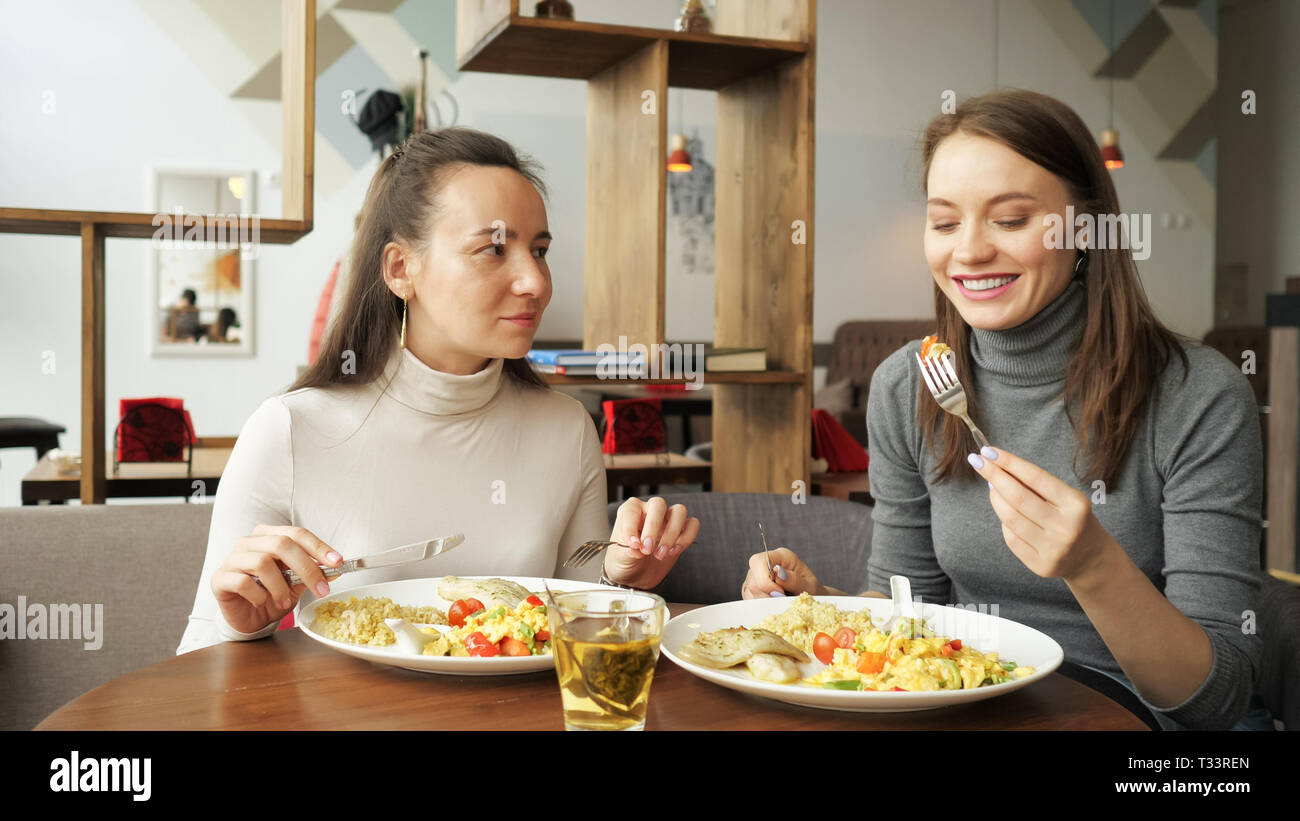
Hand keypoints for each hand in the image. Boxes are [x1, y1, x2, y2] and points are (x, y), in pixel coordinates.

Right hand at [211, 525, 343, 633]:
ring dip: (280, 586)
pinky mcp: (220, 578)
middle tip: (321, 589)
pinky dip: (259, 595)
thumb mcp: (298, 584)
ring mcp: (232, 558)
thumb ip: (313, 573)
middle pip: (281, 544)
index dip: (318, 547)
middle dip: (306, 568)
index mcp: (270, 535)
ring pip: (261, 562)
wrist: (248, 618)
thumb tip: (336, 569)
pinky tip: (262, 602)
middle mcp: (249, 542)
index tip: (337, 562)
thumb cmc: (272, 594)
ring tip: (285, 602)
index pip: (297, 533)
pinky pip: (243, 582)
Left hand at [601, 497, 699, 589]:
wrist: (636, 575)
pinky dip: (686, 538)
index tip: (633, 545)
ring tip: (661, 553)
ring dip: (672, 533)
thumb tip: (638, 547)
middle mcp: (649, 511)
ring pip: (679, 511)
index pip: (632, 509)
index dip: (632, 527)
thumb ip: (628, 550)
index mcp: (629, 511)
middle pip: (659, 504)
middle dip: (654, 527)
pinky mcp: (680, 531)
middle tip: (648, 549)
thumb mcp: (620, 557)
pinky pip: (692, 524)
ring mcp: (667, 519)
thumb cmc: (625, 560)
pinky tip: (674, 551)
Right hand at [741, 547, 824, 598]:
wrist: (812, 598)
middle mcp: (765, 564)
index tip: (779, 593)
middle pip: (753, 579)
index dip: (764, 579)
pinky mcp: (752, 590)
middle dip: (767, 595)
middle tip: (784, 600)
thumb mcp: (809, 586)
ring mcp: (756, 577)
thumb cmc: (812, 590)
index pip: (759, 561)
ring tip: (782, 601)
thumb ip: (794, 580)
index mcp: (781, 556)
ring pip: (749, 591)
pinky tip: (775, 604)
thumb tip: (777, 572)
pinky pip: (750, 599)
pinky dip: (762, 606)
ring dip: (766, 601)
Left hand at [967, 446, 1114, 580]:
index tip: (988, 450)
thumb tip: (997, 467)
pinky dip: (1004, 522)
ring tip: (991, 486)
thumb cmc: (1072, 518)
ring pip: (1010, 519)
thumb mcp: (1066, 497)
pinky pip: (1011, 539)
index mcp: (1076, 504)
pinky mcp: (1040, 565)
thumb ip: (1036, 485)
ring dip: (995, 498)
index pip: (1035, 477)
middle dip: (994, 476)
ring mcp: (1052, 549)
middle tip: (977, 461)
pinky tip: (1006, 513)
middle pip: (1018, 497)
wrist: (1091, 558)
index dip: (1009, 462)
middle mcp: (1066, 527)